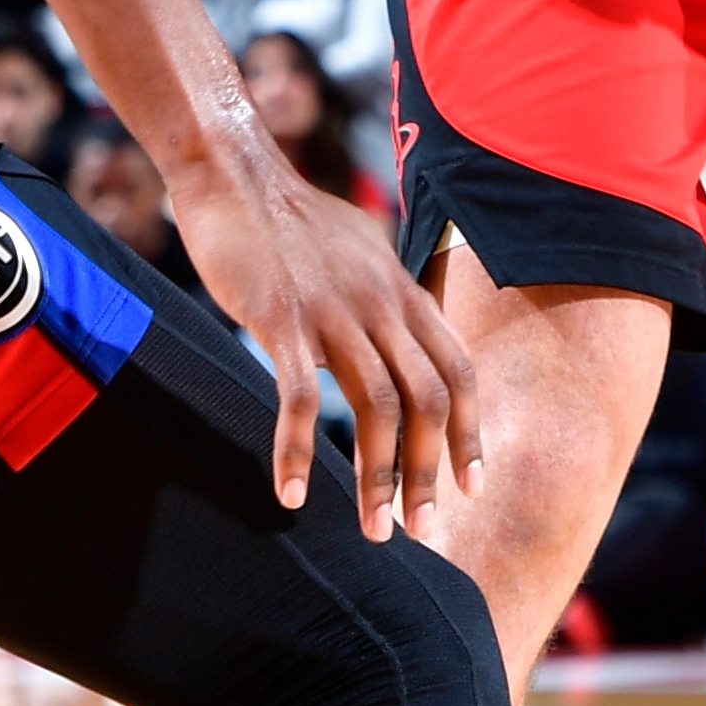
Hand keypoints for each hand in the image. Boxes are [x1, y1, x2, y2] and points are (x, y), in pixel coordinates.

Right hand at [167, 130, 483, 528]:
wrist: (233, 175)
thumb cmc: (291, 221)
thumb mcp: (361, 253)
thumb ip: (388, 299)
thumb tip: (406, 339)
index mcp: (401, 291)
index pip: (457, 369)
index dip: (470, 431)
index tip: (473, 486)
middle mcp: (379, 302)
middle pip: (426, 399)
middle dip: (430, 472)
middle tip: (423, 530)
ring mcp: (333, 310)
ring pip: (376, 406)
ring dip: (379, 477)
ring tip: (374, 530)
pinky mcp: (280, 317)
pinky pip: (299, 397)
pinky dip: (298, 451)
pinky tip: (290, 493)